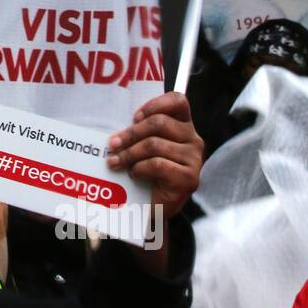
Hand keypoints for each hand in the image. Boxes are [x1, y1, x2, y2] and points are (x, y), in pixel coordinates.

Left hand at [107, 91, 202, 219]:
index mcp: (183, 126)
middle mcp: (193, 140)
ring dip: (129, 153)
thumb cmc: (146, 171)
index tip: (134, 117)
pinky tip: (134, 174)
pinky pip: (157, 165)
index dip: (154, 104)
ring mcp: (194, 159)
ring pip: (155, 145)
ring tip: (115, 162)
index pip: (177, 101)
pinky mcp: (189, 178)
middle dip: (130, 133)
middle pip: (159, 123)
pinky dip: (139, 168)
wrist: (153, 206)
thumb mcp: (141, 146)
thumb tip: (114, 130)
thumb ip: (137, 131)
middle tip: (112, 144)